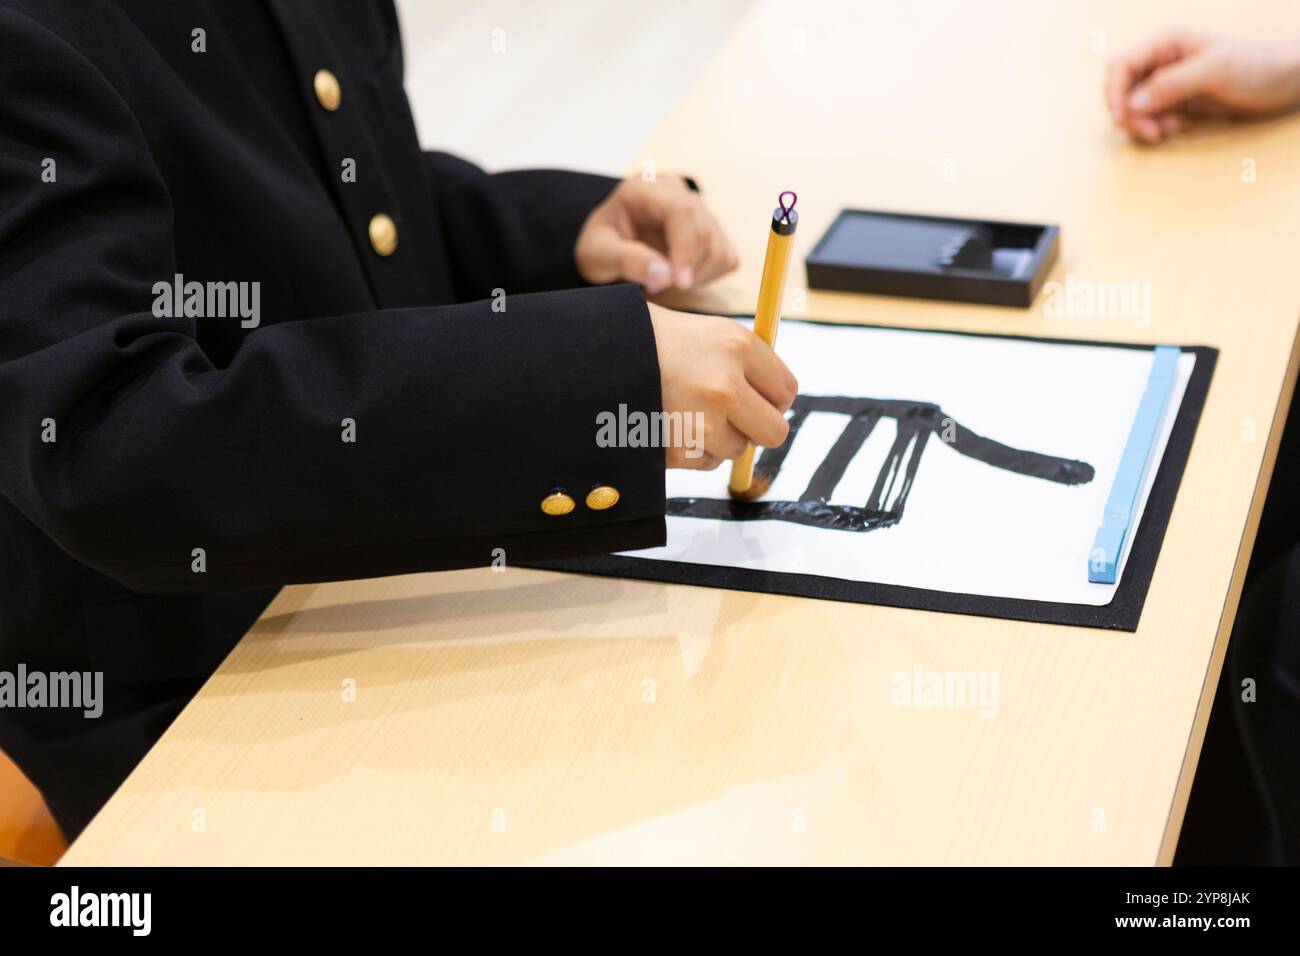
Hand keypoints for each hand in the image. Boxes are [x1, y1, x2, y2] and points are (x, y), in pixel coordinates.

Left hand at [576, 176, 739, 293]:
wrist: (610, 245)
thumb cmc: (601, 246)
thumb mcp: (598, 255)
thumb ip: (627, 261)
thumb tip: (664, 275)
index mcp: (646, 189)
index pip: (681, 211)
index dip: (685, 248)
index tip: (680, 283)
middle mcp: (678, 192)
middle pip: (704, 231)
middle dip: (686, 268)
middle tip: (654, 285)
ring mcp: (700, 209)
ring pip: (718, 248)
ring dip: (695, 275)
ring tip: (661, 278)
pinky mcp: (714, 230)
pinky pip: (726, 259)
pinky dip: (706, 276)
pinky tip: (678, 274)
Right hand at [647, 304, 796, 469]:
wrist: (593, 356)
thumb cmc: (651, 340)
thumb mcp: (707, 333)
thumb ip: (744, 362)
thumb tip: (776, 397)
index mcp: (738, 345)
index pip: (786, 390)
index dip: (772, 397)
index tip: (758, 396)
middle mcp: (726, 384)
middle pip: (774, 431)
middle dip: (757, 428)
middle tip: (734, 417)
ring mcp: (703, 422)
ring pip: (736, 449)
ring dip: (718, 438)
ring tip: (686, 411)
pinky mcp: (679, 450)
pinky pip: (705, 463)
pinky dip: (692, 451)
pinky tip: (668, 423)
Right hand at [1105, 31, 1299, 143]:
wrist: (1284, 80)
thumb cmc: (1255, 65)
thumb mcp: (1214, 70)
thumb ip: (1172, 84)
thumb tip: (1132, 104)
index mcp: (1165, 43)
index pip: (1121, 66)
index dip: (1114, 92)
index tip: (1122, 118)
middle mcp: (1160, 61)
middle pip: (1120, 88)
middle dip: (1127, 112)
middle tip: (1150, 131)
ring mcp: (1166, 83)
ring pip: (1131, 107)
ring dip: (1141, 123)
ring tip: (1165, 132)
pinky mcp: (1174, 101)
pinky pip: (1148, 117)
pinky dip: (1153, 127)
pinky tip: (1172, 129)